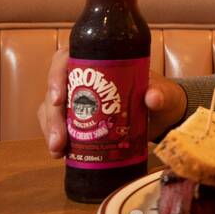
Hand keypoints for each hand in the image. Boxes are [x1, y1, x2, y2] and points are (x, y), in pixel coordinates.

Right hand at [36, 47, 186, 158]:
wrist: (163, 116)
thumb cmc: (161, 96)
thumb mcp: (163, 93)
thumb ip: (161, 94)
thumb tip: (153, 98)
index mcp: (98, 61)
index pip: (66, 59)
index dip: (56, 75)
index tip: (59, 98)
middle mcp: (83, 78)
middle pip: (55, 89)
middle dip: (53, 115)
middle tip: (59, 138)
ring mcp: (78, 99)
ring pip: (51, 109)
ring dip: (50, 129)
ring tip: (58, 150)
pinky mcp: (78, 118)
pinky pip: (58, 125)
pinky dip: (56, 138)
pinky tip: (59, 154)